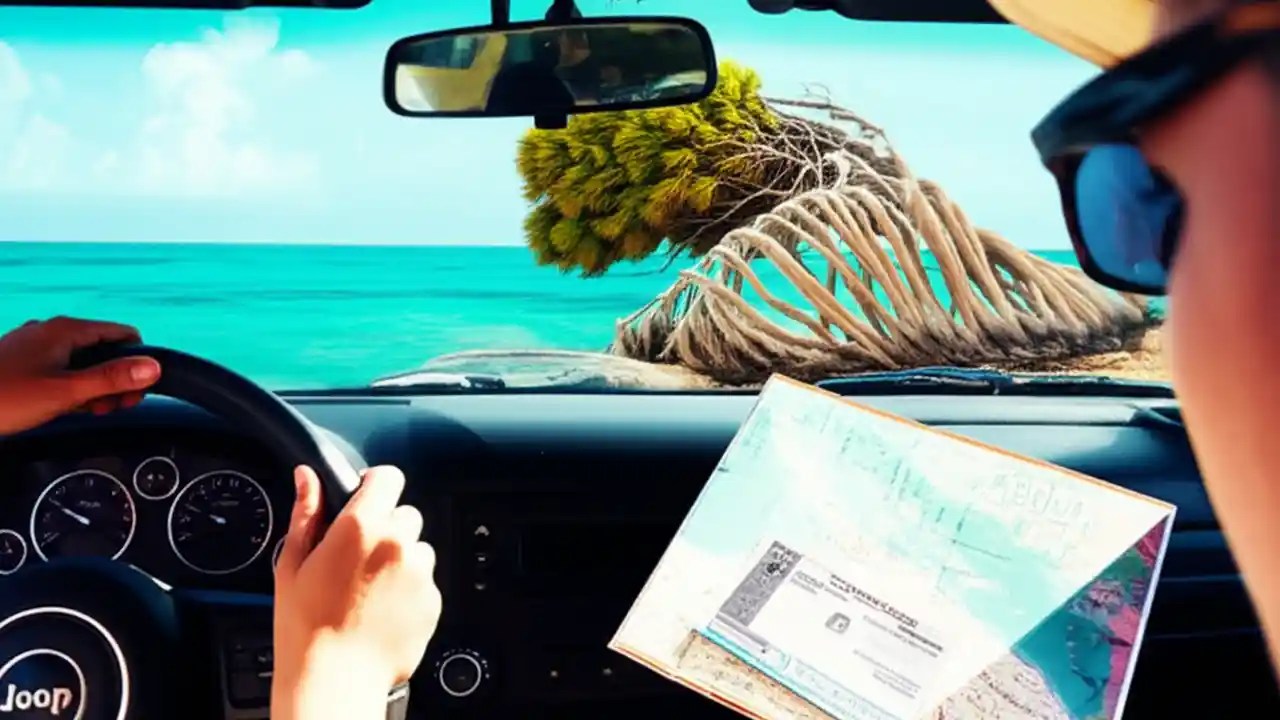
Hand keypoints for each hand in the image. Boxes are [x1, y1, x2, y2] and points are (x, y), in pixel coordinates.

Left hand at [0, 316, 160, 434]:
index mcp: (65, 331)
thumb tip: (154, 367)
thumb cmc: (3, 399)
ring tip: (89, 410)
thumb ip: (112, 379)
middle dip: (116, 378)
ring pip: (81, 361)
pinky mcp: (22, 364)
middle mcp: (51, 332)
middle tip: (112, 407)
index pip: (122, 334)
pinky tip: (66, 407)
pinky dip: (72, 387)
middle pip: (103, 349)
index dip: (137, 362)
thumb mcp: (66, 393)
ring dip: (94, 386)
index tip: (134, 392)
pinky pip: (61, 369)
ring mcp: (35, 347)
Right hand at [272, 465, 440, 719]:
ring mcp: (419, 572)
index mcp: (360, 526)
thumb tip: (308, 477)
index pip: (388, 477)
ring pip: (418, 548)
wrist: (335, 679)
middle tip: (358, 557)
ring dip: (400, 559)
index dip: (375, 486)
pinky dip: (410, 589)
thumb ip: (306, 512)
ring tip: (369, 589)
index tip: (366, 498)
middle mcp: (396, 543)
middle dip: (385, 528)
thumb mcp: (292, 563)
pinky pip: (426, 581)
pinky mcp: (433, 599)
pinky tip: (382, 608)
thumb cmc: (306, 627)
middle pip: (405, 514)